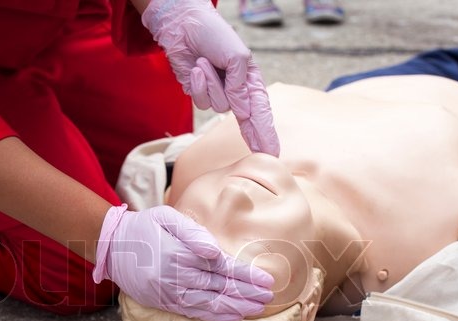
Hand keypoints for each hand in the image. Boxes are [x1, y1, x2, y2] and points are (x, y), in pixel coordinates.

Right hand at [94, 205, 273, 320]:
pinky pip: (195, 313)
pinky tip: (234, 317)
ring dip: (237, 307)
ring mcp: (169, 293)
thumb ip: (192, 232)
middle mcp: (175, 277)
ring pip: (210, 304)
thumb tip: (215, 251)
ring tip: (258, 308)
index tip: (267, 280)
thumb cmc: (144, 226)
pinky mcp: (164, 303)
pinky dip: (216, 316)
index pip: (222, 267)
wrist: (113, 246)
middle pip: (220, 287)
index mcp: (179, 254)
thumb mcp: (165, 217)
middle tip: (269, 296)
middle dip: (248, 293)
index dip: (247, 275)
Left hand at [142, 0, 279, 155]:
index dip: (267, 132)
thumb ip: (240, 85)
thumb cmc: (215, 36)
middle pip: (247, 122)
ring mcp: (217, 94)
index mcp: (250, 81)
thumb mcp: (237, 56)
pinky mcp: (199, 94)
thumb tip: (242, 110)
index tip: (272, 151)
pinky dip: (199, 84)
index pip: (262, 111)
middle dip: (255, 137)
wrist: (185, 28)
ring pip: (219, 106)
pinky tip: (197, 68)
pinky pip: (201, 101)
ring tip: (206, 62)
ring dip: (212, 83)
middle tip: (264, 155)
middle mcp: (236, 91)